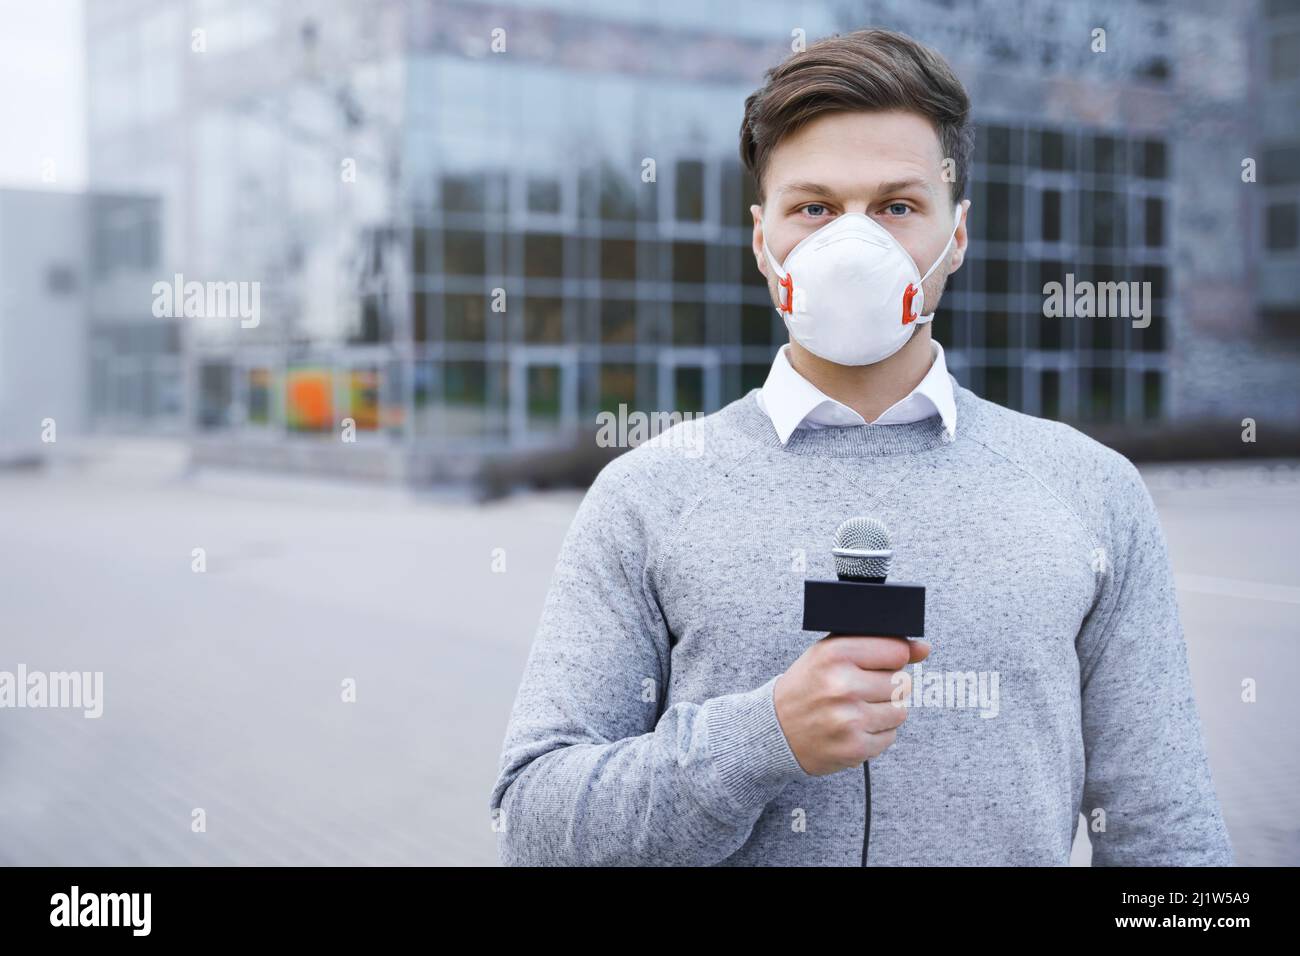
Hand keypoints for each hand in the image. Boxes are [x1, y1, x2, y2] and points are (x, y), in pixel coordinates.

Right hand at [773, 635, 929, 775]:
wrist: (775, 729)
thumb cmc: (808, 686)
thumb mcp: (832, 654)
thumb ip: (877, 645)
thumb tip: (924, 648)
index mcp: (835, 654)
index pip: (897, 651)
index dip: (890, 658)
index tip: (874, 666)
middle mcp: (842, 685)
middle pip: (902, 682)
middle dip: (885, 687)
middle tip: (859, 690)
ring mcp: (849, 718)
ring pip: (900, 710)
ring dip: (883, 711)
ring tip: (856, 710)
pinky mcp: (855, 747)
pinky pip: (891, 737)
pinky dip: (876, 733)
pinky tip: (853, 728)